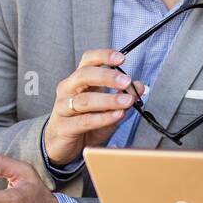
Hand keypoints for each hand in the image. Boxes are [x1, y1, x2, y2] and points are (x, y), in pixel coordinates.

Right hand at [42, 49, 145, 165]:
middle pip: (84, 75)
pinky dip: (102, 118)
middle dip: (107, 76)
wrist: (62, 146)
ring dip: (108, 100)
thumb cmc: (83, 123)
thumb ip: (123, 97)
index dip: (103, 56)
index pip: (88, 61)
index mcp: (79, 81)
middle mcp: (68, 90)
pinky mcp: (64, 127)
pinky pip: (84, 120)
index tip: (122, 58)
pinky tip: (116, 115)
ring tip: (127, 101)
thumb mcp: (108, 109)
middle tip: (126, 81)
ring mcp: (63, 107)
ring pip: (84, 99)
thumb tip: (140, 86)